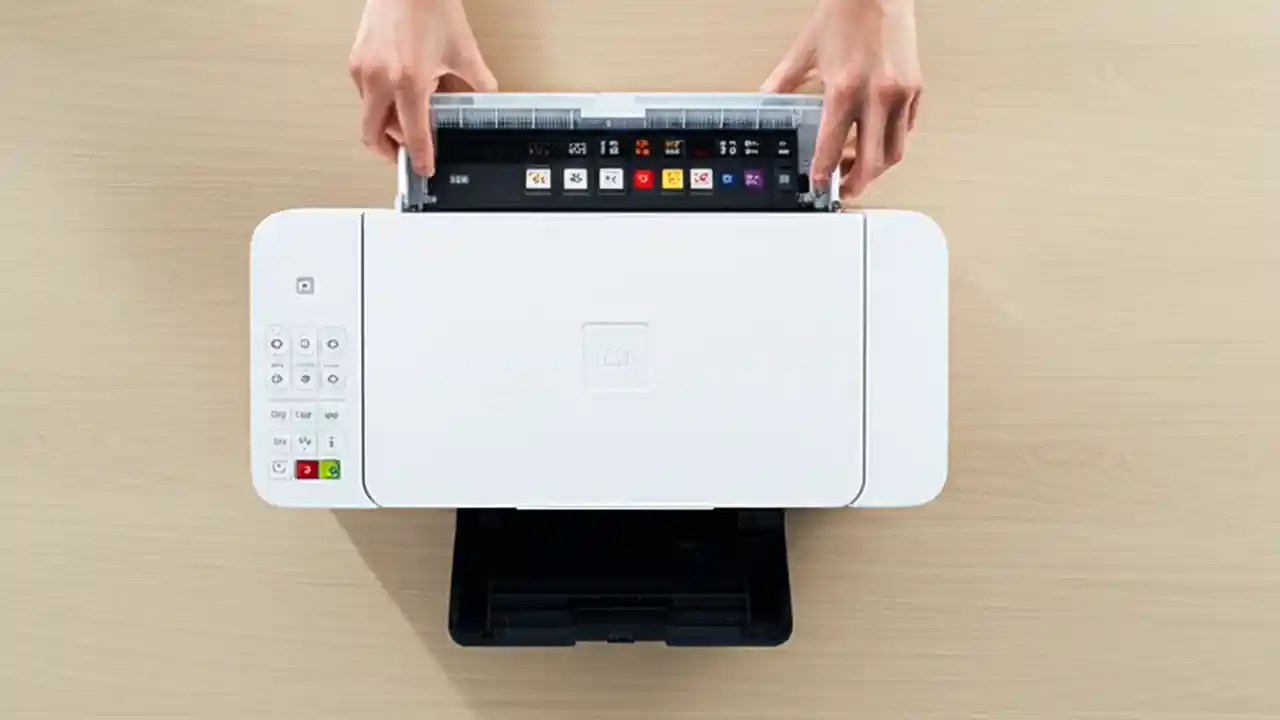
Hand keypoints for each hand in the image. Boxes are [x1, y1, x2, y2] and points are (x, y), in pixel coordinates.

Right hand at [348, 0, 496, 175]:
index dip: (419, 157)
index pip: (412, 135)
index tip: (423, 168)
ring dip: (386, 124)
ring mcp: (363, 69)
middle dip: (390, 150)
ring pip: (368, 114)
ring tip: (408, 118)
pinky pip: (364, 94)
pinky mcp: (355, 60)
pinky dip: (380, 102)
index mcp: (407, 80)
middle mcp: (379, 78)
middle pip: (372, 134)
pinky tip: (398, 94)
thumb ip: (478, 83)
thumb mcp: (463, 52)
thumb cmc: (430, 6)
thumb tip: (486, 100)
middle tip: (406, 154)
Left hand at [761, 0, 921, 198]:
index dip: (825, 172)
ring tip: (857, 166)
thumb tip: (766, 102)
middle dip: (856, 183)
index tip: (820, 184)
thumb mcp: (805, 52)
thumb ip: (782, 83)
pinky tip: (874, 139)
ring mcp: (901, 93)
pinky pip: (906, 129)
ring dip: (876, 167)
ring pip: (894, 151)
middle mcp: (877, 94)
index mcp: (845, 88)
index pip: (833, 146)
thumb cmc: (845, 14)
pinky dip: (890, 141)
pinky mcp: (915, 88)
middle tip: (844, 189)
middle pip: (872, 161)